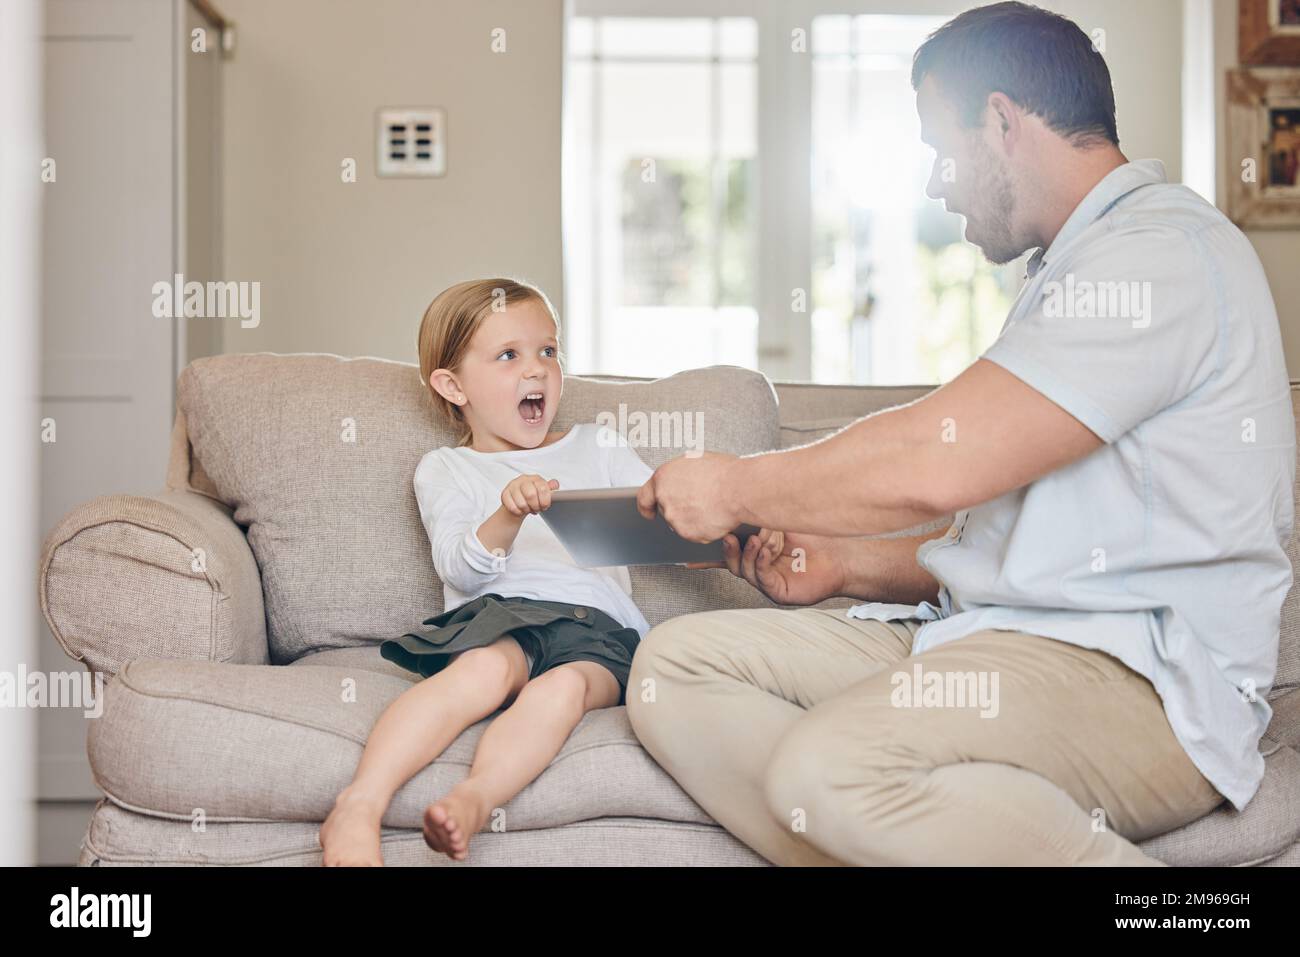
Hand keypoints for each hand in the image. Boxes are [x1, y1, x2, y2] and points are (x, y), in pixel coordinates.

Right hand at [501, 474, 558, 516]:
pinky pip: (512, 507)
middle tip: (537, 509)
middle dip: (536, 506)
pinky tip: (520, 510)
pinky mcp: (504, 493)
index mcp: (535, 478)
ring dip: (527, 510)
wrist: (518, 502)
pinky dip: (518, 512)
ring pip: (521, 503)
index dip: (545, 500)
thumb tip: (555, 484)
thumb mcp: (544, 493)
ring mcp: (513, 486)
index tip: (545, 506)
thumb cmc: (533, 497)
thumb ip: (550, 489)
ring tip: (528, 509)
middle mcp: (523, 480)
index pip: (542, 488)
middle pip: (531, 495)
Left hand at [635, 452, 740, 542]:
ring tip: (713, 505)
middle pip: (668, 511)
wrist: (740, 489)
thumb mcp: (695, 461)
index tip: (649, 512)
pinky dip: (705, 529)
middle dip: (681, 509)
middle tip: (701, 502)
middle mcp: (665, 499)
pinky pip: (696, 534)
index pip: (644, 497)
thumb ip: (680, 474)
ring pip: (682, 524)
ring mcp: (676, 519)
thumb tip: (681, 478)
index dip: (647, 506)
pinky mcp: (689, 533)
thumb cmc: (725, 473)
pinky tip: (716, 516)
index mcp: (663, 478)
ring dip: (694, 519)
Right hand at [688, 528, 845, 606]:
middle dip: (728, 548)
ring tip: (756, 539)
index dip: (706, 554)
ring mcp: (766, 581)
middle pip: (731, 562)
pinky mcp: (779, 591)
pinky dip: (761, 562)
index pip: (726, 553)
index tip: (689, 551)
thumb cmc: (813, 538)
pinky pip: (762, 578)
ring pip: (744, 570)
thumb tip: (744, 491)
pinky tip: (766, 551)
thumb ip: (761, 514)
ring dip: (748, 553)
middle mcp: (757, 568)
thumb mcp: (781, 521)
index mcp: (754, 553)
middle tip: (728, 535)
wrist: (841, 556)